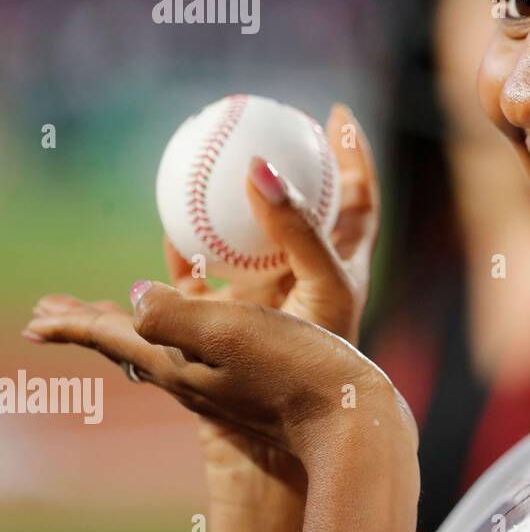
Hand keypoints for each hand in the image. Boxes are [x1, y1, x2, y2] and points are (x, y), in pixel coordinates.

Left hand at [24, 286, 418, 531]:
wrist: (354, 422)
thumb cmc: (296, 373)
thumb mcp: (229, 334)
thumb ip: (174, 314)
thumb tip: (134, 297)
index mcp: (181, 365)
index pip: (114, 337)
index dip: (74, 322)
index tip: (36, 315)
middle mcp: (195, 379)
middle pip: (131, 345)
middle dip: (93, 325)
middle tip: (55, 313)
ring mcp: (226, 385)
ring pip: (164, 348)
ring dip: (131, 326)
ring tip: (114, 313)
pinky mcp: (257, 383)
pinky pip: (201, 349)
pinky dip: (182, 326)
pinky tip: (200, 322)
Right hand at [164, 102, 380, 343]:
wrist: (287, 417)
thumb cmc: (320, 351)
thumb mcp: (320, 283)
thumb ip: (296, 228)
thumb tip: (261, 168)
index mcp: (341, 261)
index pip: (357, 196)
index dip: (352, 154)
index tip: (337, 114)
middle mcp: (303, 269)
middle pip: (299, 205)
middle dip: (288, 165)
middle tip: (265, 124)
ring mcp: (264, 289)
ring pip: (244, 234)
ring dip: (227, 204)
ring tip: (208, 162)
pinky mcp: (225, 312)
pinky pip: (200, 269)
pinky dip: (186, 246)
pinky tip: (172, 228)